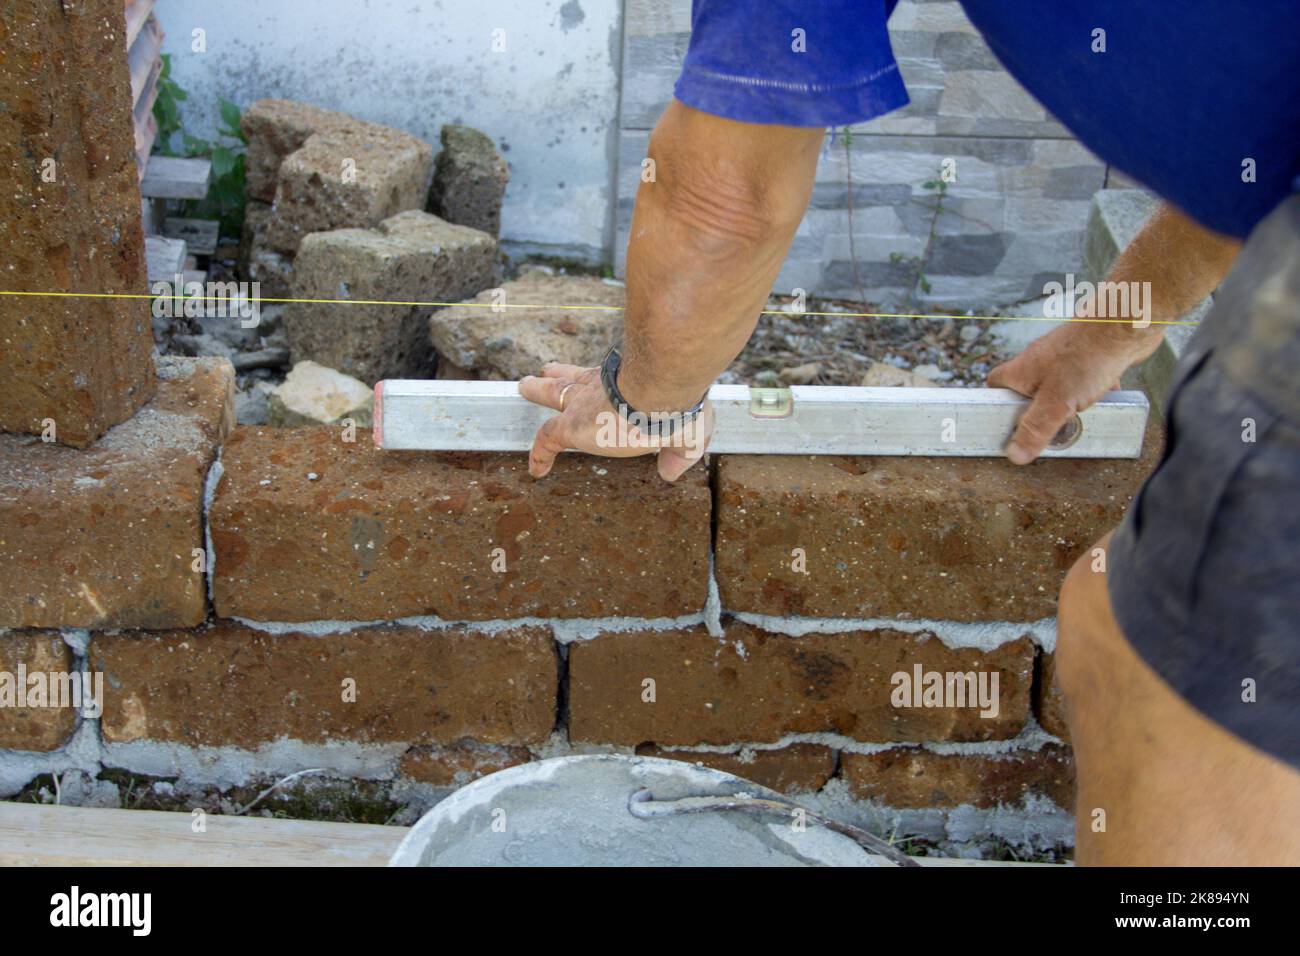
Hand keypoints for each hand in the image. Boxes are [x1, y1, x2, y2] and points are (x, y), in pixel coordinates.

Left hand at [518, 362, 713, 480]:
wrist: (662, 394)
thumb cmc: (681, 411)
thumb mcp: (691, 436)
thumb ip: (680, 454)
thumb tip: (670, 471)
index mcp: (631, 389)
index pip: (610, 386)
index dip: (602, 386)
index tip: (599, 385)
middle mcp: (603, 392)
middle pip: (576, 379)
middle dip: (563, 374)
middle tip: (548, 370)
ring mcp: (583, 407)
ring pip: (554, 394)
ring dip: (537, 389)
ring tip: (525, 386)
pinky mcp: (570, 426)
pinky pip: (546, 439)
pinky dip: (539, 454)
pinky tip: (536, 470)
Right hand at [987, 321, 1161, 463]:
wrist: (1125, 324)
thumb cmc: (1087, 356)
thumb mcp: (1057, 403)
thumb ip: (1036, 429)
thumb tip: (1015, 454)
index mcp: (1022, 369)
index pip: (995, 384)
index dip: (997, 402)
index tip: (1005, 422)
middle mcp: (1039, 359)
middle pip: (1027, 388)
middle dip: (1037, 409)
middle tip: (1047, 427)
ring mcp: (1063, 355)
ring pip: (1056, 385)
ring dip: (1066, 402)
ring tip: (1078, 416)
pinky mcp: (1087, 354)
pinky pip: (1082, 379)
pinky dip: (1090, 391)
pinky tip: (1103, 399)